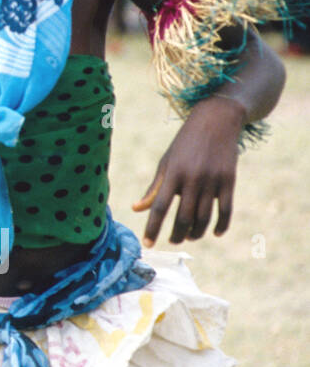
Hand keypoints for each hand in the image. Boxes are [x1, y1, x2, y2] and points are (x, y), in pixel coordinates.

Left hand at [133, 96, 244, 245]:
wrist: (215, 121)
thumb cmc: (184, 144)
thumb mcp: (166, 162)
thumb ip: (154, 188)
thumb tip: (136, 209)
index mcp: (172, 173)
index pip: (159, 207)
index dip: (152, 228)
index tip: (147, 244)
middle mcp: (192, 178)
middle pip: (183, 217)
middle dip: (176, 234)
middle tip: (172, 241)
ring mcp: (212, 180)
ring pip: (204, 217)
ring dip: (196, 232)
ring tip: (189, 236)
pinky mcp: (229, 181)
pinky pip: (225, 210)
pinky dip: (220, 225)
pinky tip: (214, 233)